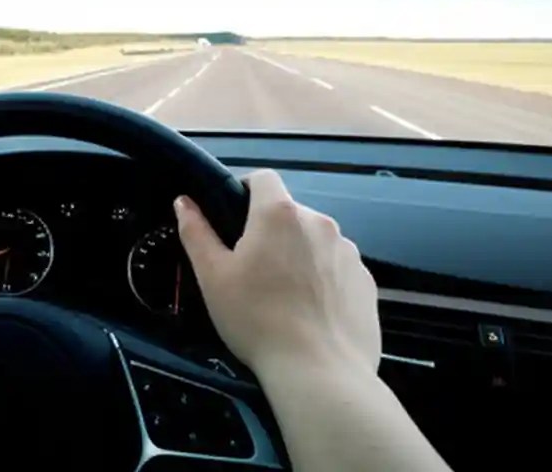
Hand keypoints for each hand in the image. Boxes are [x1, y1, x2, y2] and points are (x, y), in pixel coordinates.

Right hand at [175, 169, 379, 376]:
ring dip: (299, 255)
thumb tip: (184, 202)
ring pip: (315, 241)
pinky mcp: (367, 281)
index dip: (245, 191)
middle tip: (253, 271)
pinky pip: (338, 269)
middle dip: (271, 232)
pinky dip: (324, 280)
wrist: (319, 372)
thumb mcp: (212, 278)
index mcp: (280, 214)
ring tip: (284, 297)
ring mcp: (349, 252)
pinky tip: (311, 313)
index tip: (233, 221)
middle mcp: (320, 222)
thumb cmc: (256, 320)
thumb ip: (196, 233)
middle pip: (290, 213)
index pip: (264, 178)